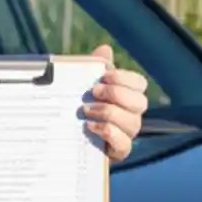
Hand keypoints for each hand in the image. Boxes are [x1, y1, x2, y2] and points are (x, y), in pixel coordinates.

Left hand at [84, 44, 148, 160]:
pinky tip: (90, 126)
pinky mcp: (118, 152)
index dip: (125, 78)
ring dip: (109, 113)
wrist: (61, 138)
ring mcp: (126, 135)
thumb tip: (105, 49)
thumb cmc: (76, 107)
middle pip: (141, 102)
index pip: (140, 84)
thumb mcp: (81, 85)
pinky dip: (108, 132)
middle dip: (117, 94)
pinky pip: (124, 144)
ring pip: (132, 123)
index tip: (104, 76)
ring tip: (86, 110)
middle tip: (94, 92)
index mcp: (126, 96)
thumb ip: (94, 67)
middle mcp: (131, 115)